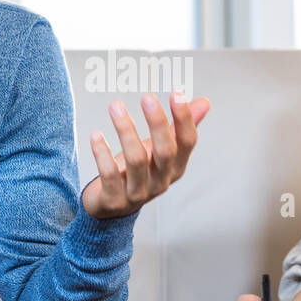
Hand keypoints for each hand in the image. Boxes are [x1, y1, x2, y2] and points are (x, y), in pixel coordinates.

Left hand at [81, 90, 209, 219]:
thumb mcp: (159, 149)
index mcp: (175, 167)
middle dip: (158, 123)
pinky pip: (110, 175)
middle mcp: (161, 181)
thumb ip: (178, 128)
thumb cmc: (137, 173)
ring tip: (115, 106)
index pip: (187, 142)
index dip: (185, 119)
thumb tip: (204, 102)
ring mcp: (138, 193)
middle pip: (166, 151)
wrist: (111, 207)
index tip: (176, 94)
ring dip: (126, 130)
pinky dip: (102, 153)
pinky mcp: (114, 200)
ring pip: (136, 160)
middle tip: (147, 97)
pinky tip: (96, 135)